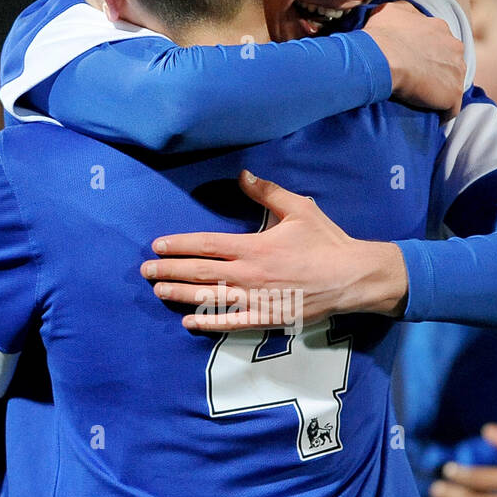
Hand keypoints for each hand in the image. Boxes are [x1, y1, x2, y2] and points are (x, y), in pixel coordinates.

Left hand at [140, 170, 407, 330]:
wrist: (352, 278)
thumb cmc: (326, 242)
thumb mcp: (299, 208)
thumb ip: (267, 192)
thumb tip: (242, 174)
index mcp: (254, 246)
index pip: (206, 245)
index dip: (179, 245)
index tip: (157, 245)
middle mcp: (249, 274)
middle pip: (200, 272)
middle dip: (169, 271)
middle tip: (145, 270)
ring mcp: (256, 299)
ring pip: (209, 297)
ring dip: (181, 295)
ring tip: (158, 292)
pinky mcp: (267, 318)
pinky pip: (231, 322)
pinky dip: (208, 322)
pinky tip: (188, 322)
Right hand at [362, 0, 464, 116]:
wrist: (382, 58)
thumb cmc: (382, 35)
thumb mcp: (391, 10)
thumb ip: (405, 12)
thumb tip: (405, 15)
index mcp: (440, 28)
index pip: (440, 43)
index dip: (427, 54)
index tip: (414, 63)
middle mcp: (454, 47)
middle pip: (450, 63)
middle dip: (437, 71)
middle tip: (417, 82)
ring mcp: (457, 72)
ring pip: (452, 84)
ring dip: (440, 92)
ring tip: (422, 101)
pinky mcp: (453, 95)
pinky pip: (451, 109)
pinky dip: (441, 113)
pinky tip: (428, 117)